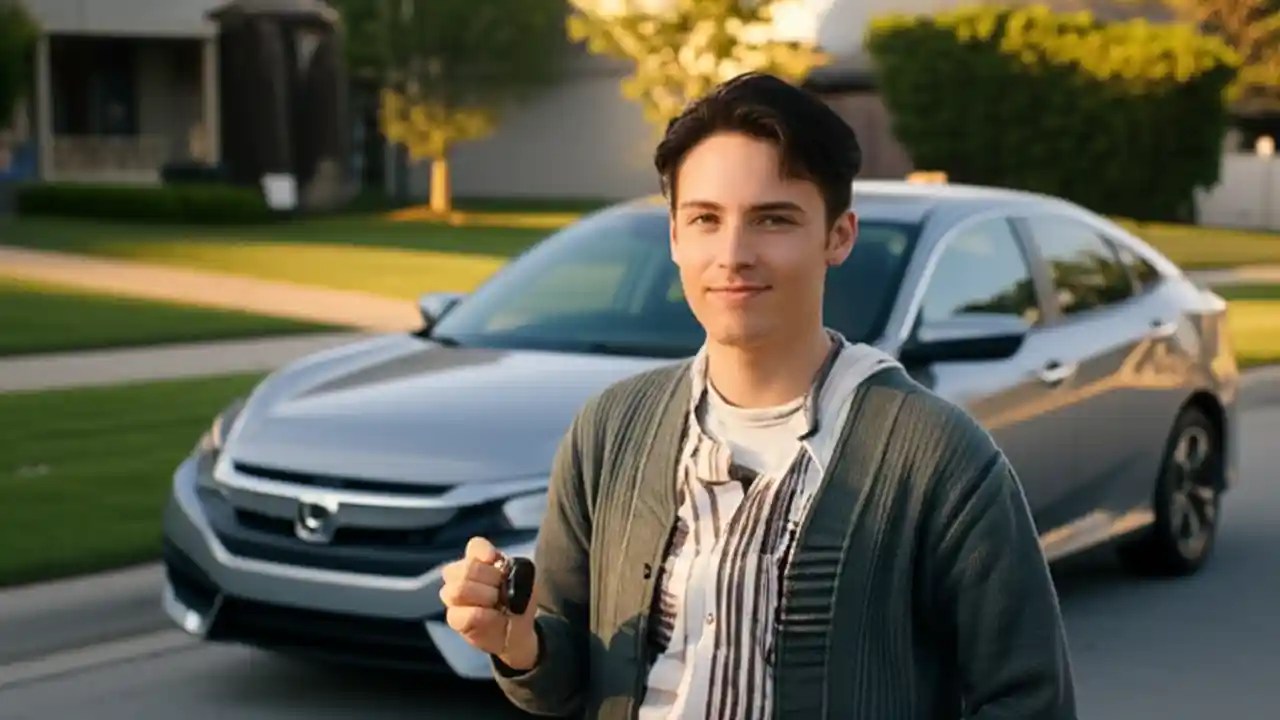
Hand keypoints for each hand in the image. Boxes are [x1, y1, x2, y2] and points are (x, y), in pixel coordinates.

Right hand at [440, 536, 539, 670]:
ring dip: (485, 597)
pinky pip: (463, 613)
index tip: (494, 558)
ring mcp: (453, 596)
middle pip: (467, 568)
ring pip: (459, 589)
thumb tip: (500, 566)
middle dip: (490, 579)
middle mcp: (461, 574)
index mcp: (479, 560)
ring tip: (497, 604)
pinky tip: (492, 617)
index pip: (475, 546)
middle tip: (502, 591)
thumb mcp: (523, 583)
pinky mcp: (454, 618)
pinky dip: (482, 615)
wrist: (517, 630)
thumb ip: (512, 570)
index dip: (484, 551)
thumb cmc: (517, 601)